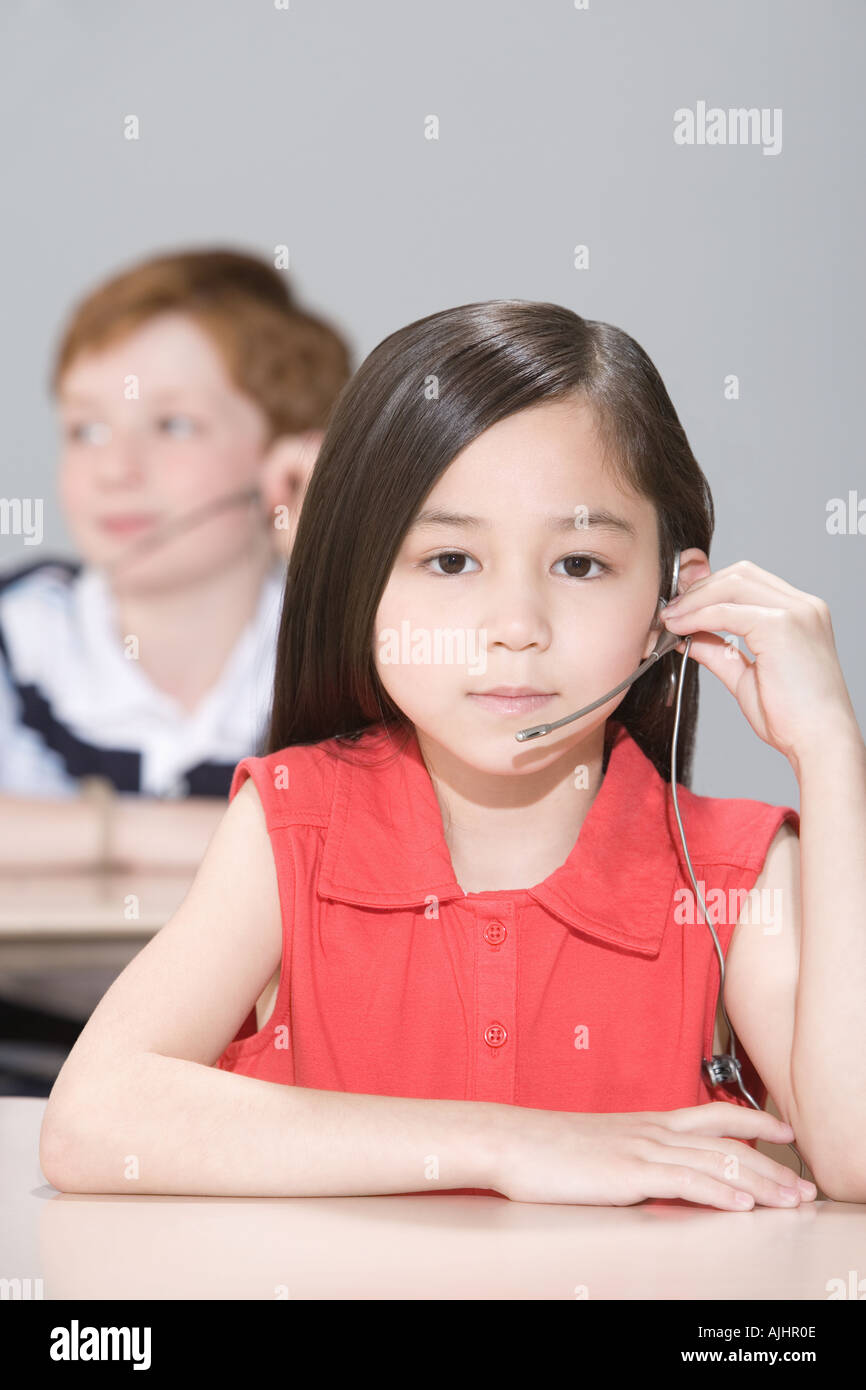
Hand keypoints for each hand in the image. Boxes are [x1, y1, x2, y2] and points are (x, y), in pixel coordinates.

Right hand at [489, 1101, 815, 1208]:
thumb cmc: (547, 1147)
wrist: (512, 1140)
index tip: (783, 1132)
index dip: (755, 1120)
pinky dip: (720, 1195)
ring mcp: (643, 1149)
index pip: (715, 1115)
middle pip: (728, 1143)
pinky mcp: (629, 1172)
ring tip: (790, 1203)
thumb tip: (655, 1169)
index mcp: (648, 1122)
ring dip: (761, 1186)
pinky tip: (742, 1207)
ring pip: (717, 1164)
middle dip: (773, 1166)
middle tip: (803, 1187)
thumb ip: (634, 1152)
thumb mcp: (601, 1144)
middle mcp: (653, 1131)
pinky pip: (686, 1183)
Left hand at [661, 559, 858, 765]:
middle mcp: (803, 606)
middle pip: (739, 574)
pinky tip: (680, 628)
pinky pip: (726, 611)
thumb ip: (719, 651)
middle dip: (698, 588)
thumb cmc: (793, 718)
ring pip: (732, 584)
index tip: (680, 605)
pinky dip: (698, 616)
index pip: (749, 581)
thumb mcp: (746, 676)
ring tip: (670, 620)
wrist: (820, 742)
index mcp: (801, 614)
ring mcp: (796, 612)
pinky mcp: (782, 625)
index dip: (709, 588)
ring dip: (694, 599)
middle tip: (670, 611)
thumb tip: (688, 636)